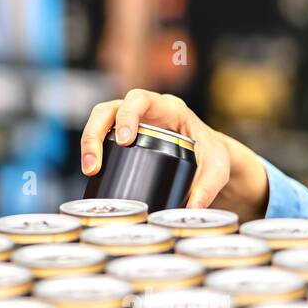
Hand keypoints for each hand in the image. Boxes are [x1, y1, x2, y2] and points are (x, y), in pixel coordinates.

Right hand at [79, 89, 269, 218]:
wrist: (209, 160)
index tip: (124, 140)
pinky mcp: (122, 138)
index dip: (127, 116)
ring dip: (89, 143)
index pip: (139, 99)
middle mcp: (145, 110)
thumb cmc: (212, 155)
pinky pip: (100, 137)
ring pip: (99, 121)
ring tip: (90, 170)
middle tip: (94, 163)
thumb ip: (208, 186)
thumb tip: (191, 207)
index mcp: (167, 107)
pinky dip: (93, 152)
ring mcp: (130, 122)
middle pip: (109, 109)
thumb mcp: (217, 168)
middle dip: (96, 133)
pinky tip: (92, 172)